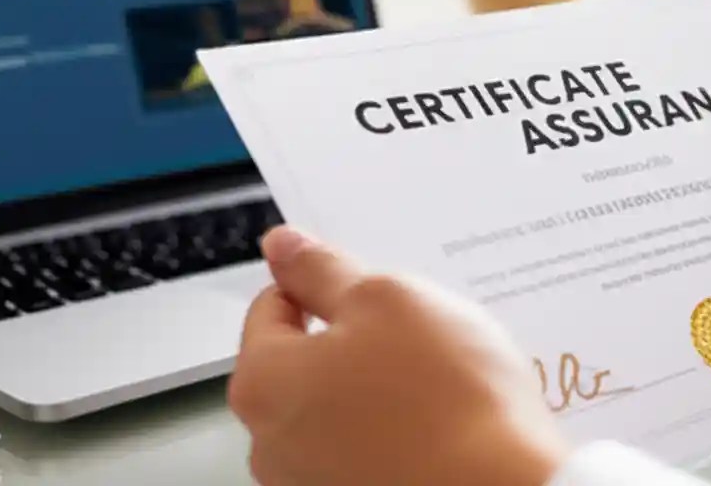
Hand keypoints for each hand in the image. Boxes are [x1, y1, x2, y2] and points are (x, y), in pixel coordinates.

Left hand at [229, 227, 568, 485]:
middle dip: (354, 341)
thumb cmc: (448, 400)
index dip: (325, 285)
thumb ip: (323, 271)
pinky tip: (440, 424)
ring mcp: (311, 483)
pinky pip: (366, 449)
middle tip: (415, 335)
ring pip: (339, 408)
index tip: (370, 289)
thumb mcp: (388, 299)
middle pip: (303, 363)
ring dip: (377, 390)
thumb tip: (283, 247)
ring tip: (437, 384)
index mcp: (263, 382)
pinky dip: (395, 432)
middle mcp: (271, 444)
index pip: (273, 305)